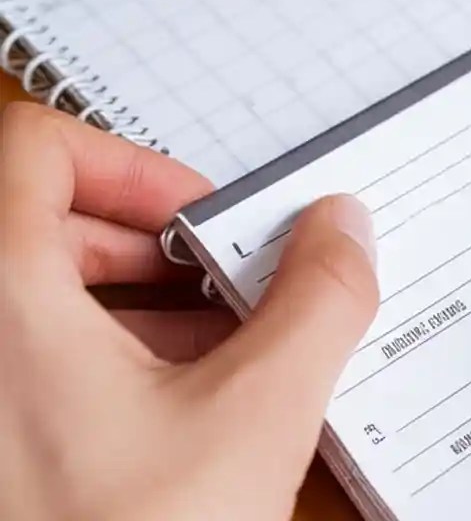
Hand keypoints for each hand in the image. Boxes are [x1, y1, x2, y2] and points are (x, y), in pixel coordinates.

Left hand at [0, 103, 378, 520]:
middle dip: (149, 248)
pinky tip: (179, 414)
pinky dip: (102, 362)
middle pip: (38, 221)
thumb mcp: (253, 415)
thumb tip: (343, 232)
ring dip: (132, 308)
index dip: (130, 163)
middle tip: (226, 287)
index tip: (198, 216)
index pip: (33, 149)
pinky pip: (31, 360)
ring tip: (221, 356)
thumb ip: (317, 304)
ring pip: (34, 297)